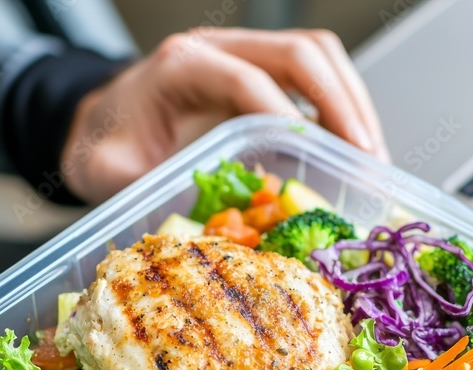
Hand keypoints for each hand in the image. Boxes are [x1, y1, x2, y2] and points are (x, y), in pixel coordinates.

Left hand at [62, 28, 388, 202]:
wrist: (101, 123)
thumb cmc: (106, 144)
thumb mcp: (105, 171)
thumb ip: (140, 188)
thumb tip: (190, 217)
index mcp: (183, 66)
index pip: (252, 80)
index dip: (296, 116)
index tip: (329, 159)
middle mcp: (219, 49)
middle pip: (302, 53)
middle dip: (344, 104)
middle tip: (368, 158)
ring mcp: (243, 55)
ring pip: (318, 57)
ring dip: (353, 102)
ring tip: (372, 157)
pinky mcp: (261, 72)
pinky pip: (314, 77)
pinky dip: (341, 108)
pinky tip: (352, 150)